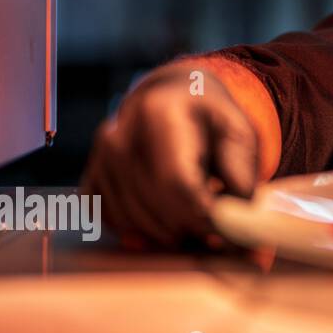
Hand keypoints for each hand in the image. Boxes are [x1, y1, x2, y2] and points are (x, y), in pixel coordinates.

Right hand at [80, 62, 260, 248]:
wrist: (172, 98)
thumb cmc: (213, 120)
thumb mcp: (241, 134)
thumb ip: (241, 176)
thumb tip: (232, 224)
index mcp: (161, 113)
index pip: (177, 181)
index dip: (201, 215)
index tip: (224, 232)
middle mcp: (121, 134)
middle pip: (153, 205)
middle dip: (188, 228)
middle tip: (215, 232)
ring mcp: (100, 157)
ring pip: (130, 220)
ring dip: (167, 233)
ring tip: (195, 223)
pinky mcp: (91, 176)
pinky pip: (112, 221)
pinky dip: (141, 231)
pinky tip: (166, 220)